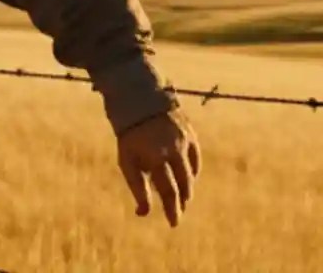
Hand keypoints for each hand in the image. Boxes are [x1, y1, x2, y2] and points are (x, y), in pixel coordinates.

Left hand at [116, 107, 200, 226]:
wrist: (139, 100)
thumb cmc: (130, 135)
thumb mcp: (127, 161)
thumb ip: (137, 186)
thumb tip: (143, 213)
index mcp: (156, 157)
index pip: (169, 191)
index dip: (172, 209)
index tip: (173, 223)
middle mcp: (174, 149)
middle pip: (184, 184)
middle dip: (181, 202)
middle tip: (177, 214)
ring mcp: (185, 140)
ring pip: (191, 173)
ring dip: (187, 189)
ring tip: (181, 200)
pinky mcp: (191, 133)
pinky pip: (196, 158)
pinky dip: (192, 171)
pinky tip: (187, 178)